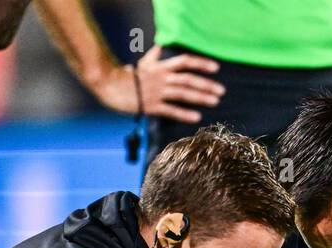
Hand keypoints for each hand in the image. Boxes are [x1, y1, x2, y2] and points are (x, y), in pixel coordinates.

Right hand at [94, 45, 224, 122]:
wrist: (110, 86)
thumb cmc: (127, 75)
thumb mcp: (143, 63)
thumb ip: (155, 56)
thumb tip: (161, 46)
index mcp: (160, 67)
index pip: (184, 61)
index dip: (201, 63)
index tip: (215, 67)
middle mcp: (161, 78)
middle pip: (188, 79)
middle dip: (206, 84)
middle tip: (221, 90)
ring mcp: (156, 92)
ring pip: (182, 93)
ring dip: (200, 97)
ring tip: (215, 101)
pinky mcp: (151, 106)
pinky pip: (170, 110)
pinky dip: (184, 113)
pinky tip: (197, 117)